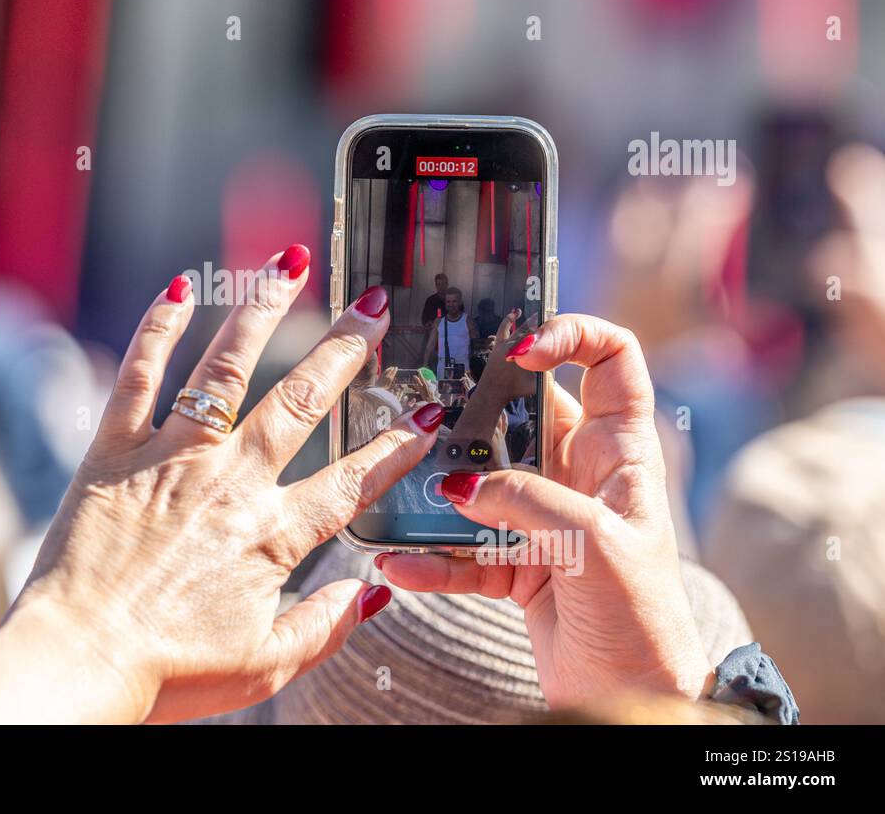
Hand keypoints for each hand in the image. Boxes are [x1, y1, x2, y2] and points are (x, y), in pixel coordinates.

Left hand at [9, 248, 442, 722]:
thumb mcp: (266, 667)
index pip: (351, 481)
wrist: (77, 660)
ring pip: (226, 368)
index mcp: (270, 536)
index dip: (396, 447)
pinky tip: (180, 288)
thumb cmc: (166, 673)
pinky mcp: (113, 450)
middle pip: (299, 401)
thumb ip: (328, 627)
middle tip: (376, 307)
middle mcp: (228, 483)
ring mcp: (170, 459)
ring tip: (292, 266)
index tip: (425, 415)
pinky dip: (159, 329)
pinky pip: (140, 376)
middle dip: (346, 349)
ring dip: (264, 312)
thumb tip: (376, 591)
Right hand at [378, 314, 713, 707]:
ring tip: (398, 491)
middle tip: (429, 414)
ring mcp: (546, 521)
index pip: (610, 361)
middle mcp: (580, 477)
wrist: (634, 703)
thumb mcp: (592, 545)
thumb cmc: (642, 622)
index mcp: (619, 454)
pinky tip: (398, 561)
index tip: (518, 349)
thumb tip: (457, 488)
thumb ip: (525, 501)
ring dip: (439, 492)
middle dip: (473, 413)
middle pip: (522, 416)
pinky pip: (462, 550)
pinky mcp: (517, 567)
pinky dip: (430, 556)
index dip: (571, 336)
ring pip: (481, 484)